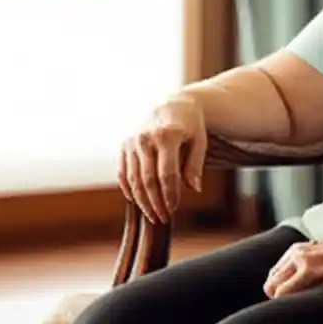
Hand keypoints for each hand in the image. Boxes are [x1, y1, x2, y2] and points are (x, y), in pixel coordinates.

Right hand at [117, 94, 207, 223]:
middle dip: (154, 202)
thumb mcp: (199, 142)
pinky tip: (136, 201)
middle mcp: (146, 138)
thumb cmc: (189, 126)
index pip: (166, 174)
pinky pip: (123, 171)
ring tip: (151, 214)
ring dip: (141, 200)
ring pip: (133, 178)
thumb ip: (195, 165)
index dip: (169, 195)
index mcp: (167, 136)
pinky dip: (128, 188)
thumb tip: (193, 189)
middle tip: (161, 218)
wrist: (172, 105)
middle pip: (147, 179)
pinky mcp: (124, 144)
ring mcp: (132, 141)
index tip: (173, 209)